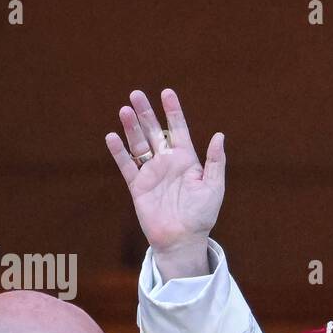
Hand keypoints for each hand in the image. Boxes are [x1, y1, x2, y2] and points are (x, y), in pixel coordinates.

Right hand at [105, 88, 224, 279]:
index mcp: (186, 160)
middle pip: (154, 131)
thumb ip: (216, 161)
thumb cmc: (202, 215)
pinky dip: (119, 152)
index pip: (178, 129)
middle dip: (146, 113)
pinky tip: (112, 137)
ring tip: (125, 110)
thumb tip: (219, 135)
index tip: (167, 93)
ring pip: (138, 144)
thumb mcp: (214, 187)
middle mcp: (167, 163)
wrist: (183, 240)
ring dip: (131, 128)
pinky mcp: (138, 186)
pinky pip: (126, 166)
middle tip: (136, 93)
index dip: (173, 111)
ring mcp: (151, 173)